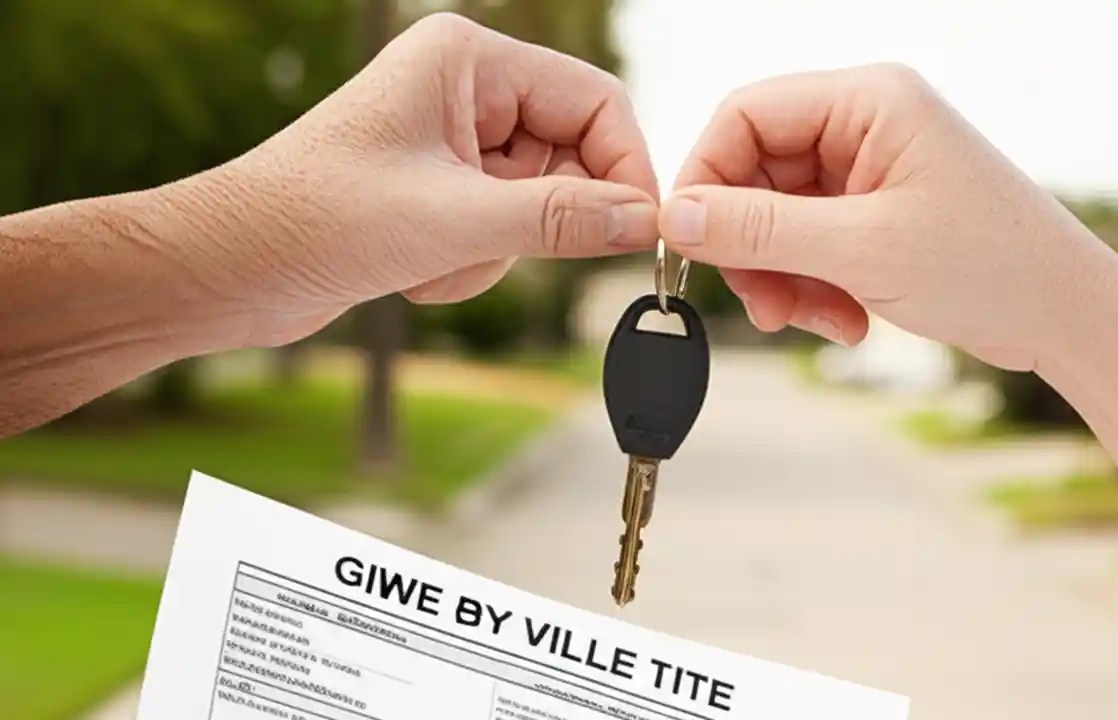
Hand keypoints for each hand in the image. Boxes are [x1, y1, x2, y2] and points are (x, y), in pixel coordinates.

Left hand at [174, 13, 657, 346]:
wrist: (231, 270)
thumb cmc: (317, 220)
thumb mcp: (456, 222)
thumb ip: (561, 218)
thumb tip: (643, 221)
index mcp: (468, 60)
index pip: (594, 102)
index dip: (626, 168)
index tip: (640, 233)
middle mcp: (466, 91)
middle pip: (571, 156)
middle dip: (540, 220)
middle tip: (501, 250)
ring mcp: (454, 143)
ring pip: (539, 204)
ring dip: (496, 250)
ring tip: (432, 259)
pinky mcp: (440, 191)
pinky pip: (502, 231)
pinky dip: (472, 264)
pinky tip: (415, 272)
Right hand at [659, 65, 1105, 370]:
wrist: (1068, 318)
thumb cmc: (992, 267)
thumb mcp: (861, 251)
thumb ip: (759, 230)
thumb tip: (675, 217)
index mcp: (868, 101)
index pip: (746, 115)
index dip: (706, 177)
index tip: (690, 242)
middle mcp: (865, 125)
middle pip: (756, 172)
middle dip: (751, 246)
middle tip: (763, 303)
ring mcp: (871, 171)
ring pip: (778, 218)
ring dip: (782, 277)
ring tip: (814, 321)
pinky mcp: (877, 214)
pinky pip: (810, 245)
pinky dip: (813, 288)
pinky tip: (846, 322)